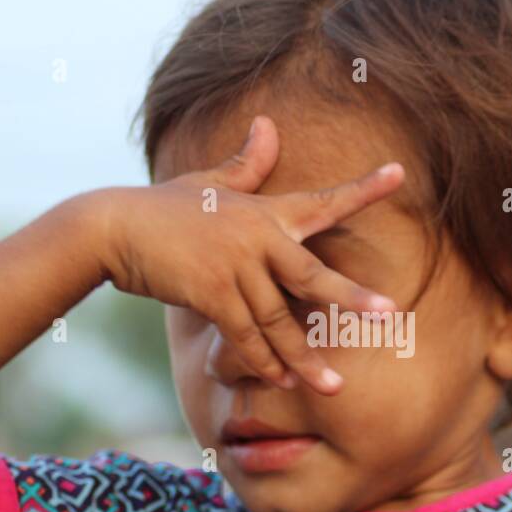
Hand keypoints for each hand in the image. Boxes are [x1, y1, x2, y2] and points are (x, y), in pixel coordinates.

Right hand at [100, 114, 404, 393]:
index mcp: (265, 211)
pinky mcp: (210, 293)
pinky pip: (245, 335)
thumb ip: (247, 164)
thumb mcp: (208, 182)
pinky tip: (282, 381)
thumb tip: (269, 124)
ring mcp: (234, 266)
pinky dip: (263, 360)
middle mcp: (257, 237)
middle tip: (388, 313)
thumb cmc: (162, 207)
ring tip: (332, 387)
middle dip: (352, 297)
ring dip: (304, 357)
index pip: (323, 201)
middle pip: (313, 274)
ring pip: (279, 320)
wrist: (111, 228)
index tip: (400, 173)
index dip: (363, 188)